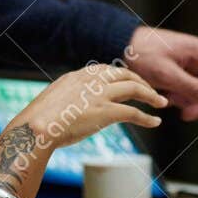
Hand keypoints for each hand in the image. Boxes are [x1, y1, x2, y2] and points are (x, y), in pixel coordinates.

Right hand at [21, 65, 167, 151]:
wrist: (35, 128)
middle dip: (140, 81)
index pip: (104, 69)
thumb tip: (64, 114)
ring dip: (151, 95)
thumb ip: (63, 103)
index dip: (120, 76)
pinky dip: (147, 117)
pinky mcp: (106, 111)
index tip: (128, 82)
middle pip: (124, 74)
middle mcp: (90, 81)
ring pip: (134, 88)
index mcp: (76, 77)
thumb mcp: (50, 104)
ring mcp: (99, 94)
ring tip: (161, 103)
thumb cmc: (37, 122)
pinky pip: (134, 112)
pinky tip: (155, 122)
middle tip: (151, 91)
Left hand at [125, 26, 197, 121]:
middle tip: (185, 113)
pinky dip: (181, 98)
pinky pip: (189, 90)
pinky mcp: (179, 72)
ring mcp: (189, 65)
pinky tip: (165, 97)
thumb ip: (195, 89)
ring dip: (191, 102)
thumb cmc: (142, 55)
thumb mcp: (168, 75)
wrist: (118, 45)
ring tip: (170, 102)